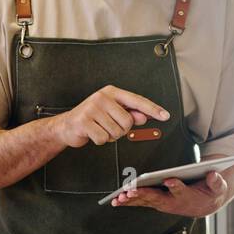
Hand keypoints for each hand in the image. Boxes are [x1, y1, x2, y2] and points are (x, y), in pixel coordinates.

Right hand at [55, 85, 169, 148]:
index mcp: (111, 92)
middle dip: (121, 130)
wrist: (67, 126)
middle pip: (128, 121)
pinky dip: (100, 140)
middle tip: (108, 126)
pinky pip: (104, 138)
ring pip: (117, 132)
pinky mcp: (85, 121)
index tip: (165, 116)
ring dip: (110, 136)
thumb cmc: (92, 119)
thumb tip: (143, 117)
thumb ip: (129, 114)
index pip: (137, 101)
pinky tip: (92, 133)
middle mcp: (103, 97)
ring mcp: (92, 108)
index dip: (152, 109)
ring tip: (100, 129)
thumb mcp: (112, 114)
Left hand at [111, 169, 228, 215]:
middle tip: (131, 191)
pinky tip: (117, 199)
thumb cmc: (211, 193)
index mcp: (188, 197)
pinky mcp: (156, 203)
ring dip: (132, 201)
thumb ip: (217, 182)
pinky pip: (141, 202)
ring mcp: (163, 204)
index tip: (169, 180)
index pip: (181, 191)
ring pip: (146, 202)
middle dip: (144, 195)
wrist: (205, 205)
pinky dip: (129, 201)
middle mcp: (173, 203)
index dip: (176, 186)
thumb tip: (213, 174)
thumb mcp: (219, 186)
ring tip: (118, 198)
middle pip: (157, 198)